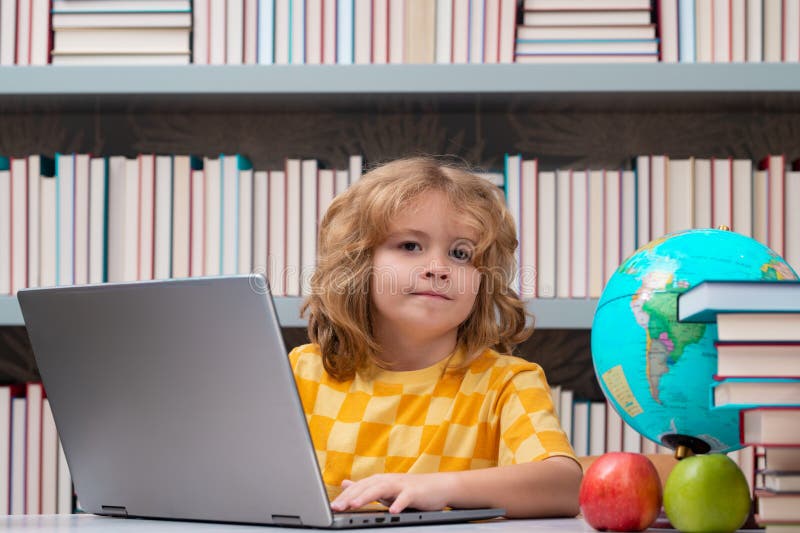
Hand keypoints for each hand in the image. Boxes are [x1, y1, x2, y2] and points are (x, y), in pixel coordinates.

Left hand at [330, 472, 455, 513]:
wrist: (437, 487)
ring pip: (382, 488)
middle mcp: (388, 480)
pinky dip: (398, 504)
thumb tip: (345, 483)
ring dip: (368, 496)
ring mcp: (401, 485)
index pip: (359, 487)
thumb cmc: (410, 490)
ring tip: (355, 505)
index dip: (345, 496)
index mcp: (379, 481)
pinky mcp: (414, 492)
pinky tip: (392, 511)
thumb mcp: (384, 488)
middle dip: (351, 497)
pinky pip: (405, 498)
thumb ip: (365, 487)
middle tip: (337, 507)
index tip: (332, 507)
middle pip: (366, 487)